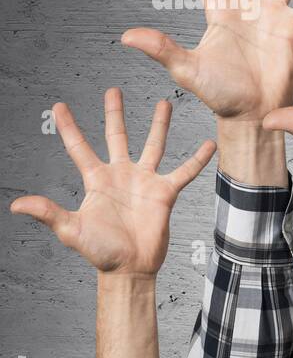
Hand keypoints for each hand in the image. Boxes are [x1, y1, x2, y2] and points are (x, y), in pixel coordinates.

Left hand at [11, 88, 214, 274]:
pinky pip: (184, 172)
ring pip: (153, 145)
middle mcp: (121, 175)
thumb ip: (49, 213)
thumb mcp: (71, 230)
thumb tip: (17, 204)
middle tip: (113, 90)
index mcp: (96, 180)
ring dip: (159, 125)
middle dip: (114, 113)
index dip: (69, 126)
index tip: (59, 105)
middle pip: (116, 136)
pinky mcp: (165, 193)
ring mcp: (144, 181)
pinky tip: (209, 145)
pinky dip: (197, 159)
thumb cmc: (99, 252)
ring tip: (164, 103)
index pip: (79, 147)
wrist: (130, 268)